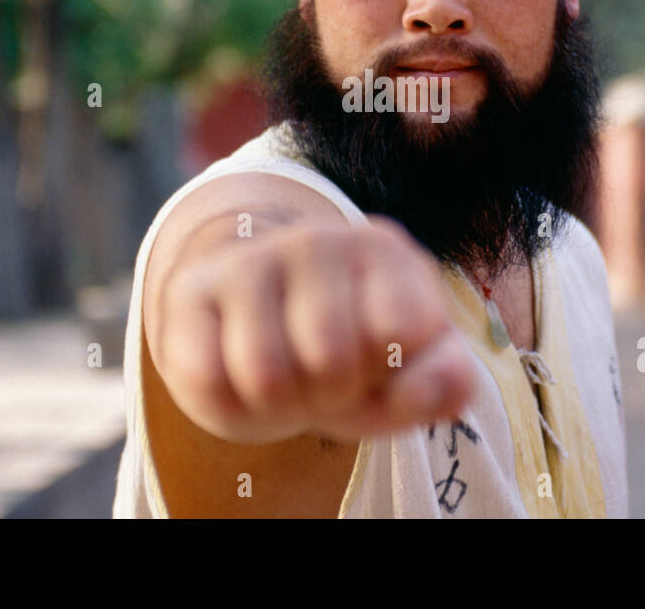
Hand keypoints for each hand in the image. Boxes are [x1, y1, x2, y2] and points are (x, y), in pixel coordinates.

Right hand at [152, 215, 476, 444]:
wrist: (258, 329)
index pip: (404, 329)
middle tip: (325, 378)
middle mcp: (317, 239)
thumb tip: (453, 387)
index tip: (383, 359)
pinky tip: (239, 378)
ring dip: (279, 405)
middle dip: (331, 394)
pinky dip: (229, 404)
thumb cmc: (349, 354)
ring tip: (286, 380)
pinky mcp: (192, 292)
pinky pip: (208, 378)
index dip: (394, 372)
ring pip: (266, 376)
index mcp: (384, 250)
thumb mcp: (404, 374)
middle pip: (332, 360)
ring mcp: (250, 260)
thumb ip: (441, 382)